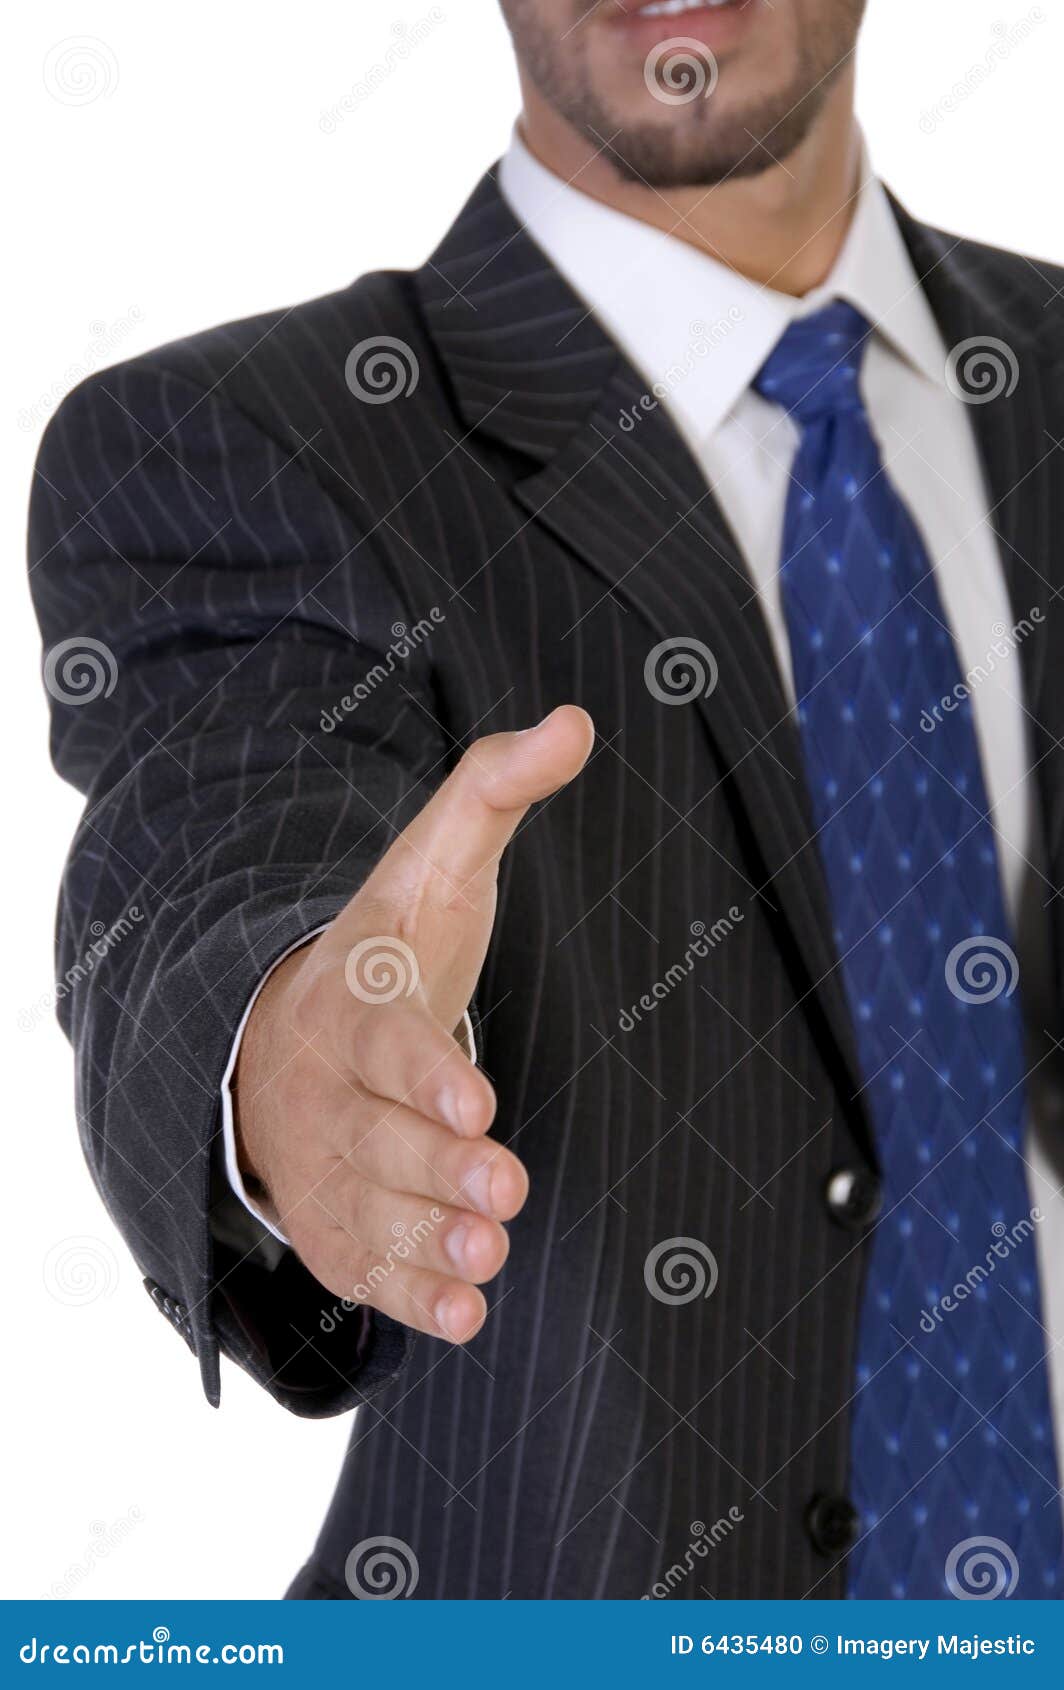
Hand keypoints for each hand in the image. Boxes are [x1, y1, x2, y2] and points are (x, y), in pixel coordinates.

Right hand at [233, 705, 593, 1343]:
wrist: (287, 1043)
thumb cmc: (387, 954)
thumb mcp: (433, 866)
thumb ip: (495, 793)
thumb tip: (578, 721)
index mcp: (356, 1003)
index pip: (384, 1040)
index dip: (423, 1073)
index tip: (476, 1097)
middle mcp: (334, 1091)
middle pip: (380, 1136)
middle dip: (438, 1164)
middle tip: (505, 1186)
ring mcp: (332, 1165)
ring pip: (375, 1209)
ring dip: (431, 1238)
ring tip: (492, 1255)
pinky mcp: (344, 1227)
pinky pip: (369, 1266)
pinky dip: (412, 1295)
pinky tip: (467, 1312)